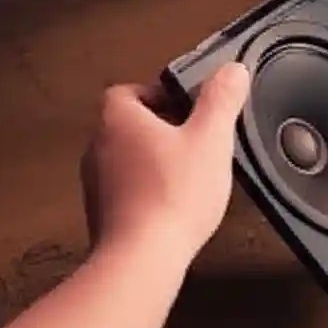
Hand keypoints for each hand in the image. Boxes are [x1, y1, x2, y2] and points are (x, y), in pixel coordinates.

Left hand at [80, 63, 249, 268]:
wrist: (141, 258)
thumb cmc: (176, 190)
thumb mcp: (211, 139)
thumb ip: (221, 100)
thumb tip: (233, 68)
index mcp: (117, 119)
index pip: (127, 92)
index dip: (156, 95)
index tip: (188, 110)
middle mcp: (97, 147)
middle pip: (127, 125)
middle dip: (160, 128)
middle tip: (197, 139)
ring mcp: (93, 184)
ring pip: (126, 159)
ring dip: (152, 160)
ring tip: (189, 174)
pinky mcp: (99, 215)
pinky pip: (124, 190)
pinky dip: (145, 190)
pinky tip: (174, 205)